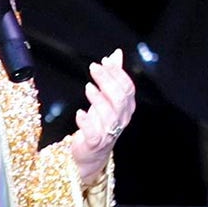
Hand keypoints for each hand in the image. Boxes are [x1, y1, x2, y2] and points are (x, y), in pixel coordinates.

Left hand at [70, 48, 135, 186]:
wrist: (91, 152)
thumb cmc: (100, 121)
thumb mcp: (107, 97)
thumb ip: (114, 75)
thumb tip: (117, 54)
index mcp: (127, 108)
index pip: (128, 88)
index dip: (117, 73)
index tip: (104, 61)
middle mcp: (121, 120)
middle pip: (119, 97)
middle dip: (107, 80)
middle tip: (93, 68)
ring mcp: (110, 132)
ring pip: (109, 113)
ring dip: (98, 98)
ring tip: (88, 87)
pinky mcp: (95, 142)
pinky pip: (93, 132)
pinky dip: (86, 121)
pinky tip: (79, 112)